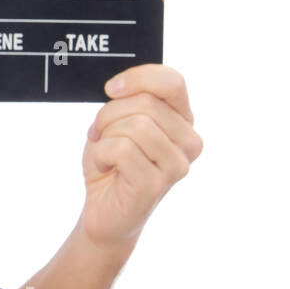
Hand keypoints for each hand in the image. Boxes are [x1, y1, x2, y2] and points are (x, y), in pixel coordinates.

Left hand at [81, 63, 202, 248]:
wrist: (103, 210)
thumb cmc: (111, 164)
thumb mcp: (119, 122)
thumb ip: (130, 101)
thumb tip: (120, 87)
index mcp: (182, 120)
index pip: (171, 82)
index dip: (137, 78)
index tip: (111, 89)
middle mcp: (189, 142)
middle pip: (145, 103)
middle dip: (109, 115)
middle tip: (100, 134)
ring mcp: (177, 165)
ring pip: (135, 125)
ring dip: (105, 137)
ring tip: (105, 154)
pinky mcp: (157, 184)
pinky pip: (122, 150)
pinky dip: (101, 155)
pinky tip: (105, 168)